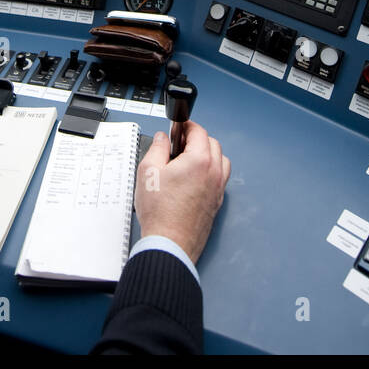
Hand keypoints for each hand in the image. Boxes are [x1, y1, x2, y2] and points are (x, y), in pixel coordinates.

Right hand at [134, 121, 230, 263]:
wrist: (170, 242)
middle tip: (179, 142)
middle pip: (213, 143)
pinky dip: (211, 171)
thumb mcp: (148, 172)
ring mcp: (218, 188)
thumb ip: (156, 148)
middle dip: (197, 138)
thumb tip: (162, 139)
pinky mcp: (217, 201)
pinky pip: (220, 178)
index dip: (186, 126)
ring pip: (221, 160)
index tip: (178, 127)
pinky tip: (195, 177)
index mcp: (199, 161)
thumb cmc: (160, 213)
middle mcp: (213, 173)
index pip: (199, 132)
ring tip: (189, 159)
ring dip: (208, 154)